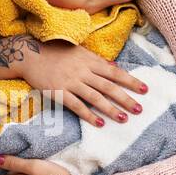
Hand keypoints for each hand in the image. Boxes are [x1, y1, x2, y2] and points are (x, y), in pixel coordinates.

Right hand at [15, 42, 147, 127]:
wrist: (31, 54)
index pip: (115, 72)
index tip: (145, 89)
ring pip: (95, 97)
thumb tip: (114, 65)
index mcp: (90, 60)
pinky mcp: (59, 92)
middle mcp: (83, 71)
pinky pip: (77, 106)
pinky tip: (99, 123)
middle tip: (139, 110)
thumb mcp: (79, 51)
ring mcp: (71, 82)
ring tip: (123, 118)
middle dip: (125, 98)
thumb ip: (96, 60)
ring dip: (110, 109)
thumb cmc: (55, 52)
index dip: (131, 81)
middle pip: (109, 86)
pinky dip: (89, 115)